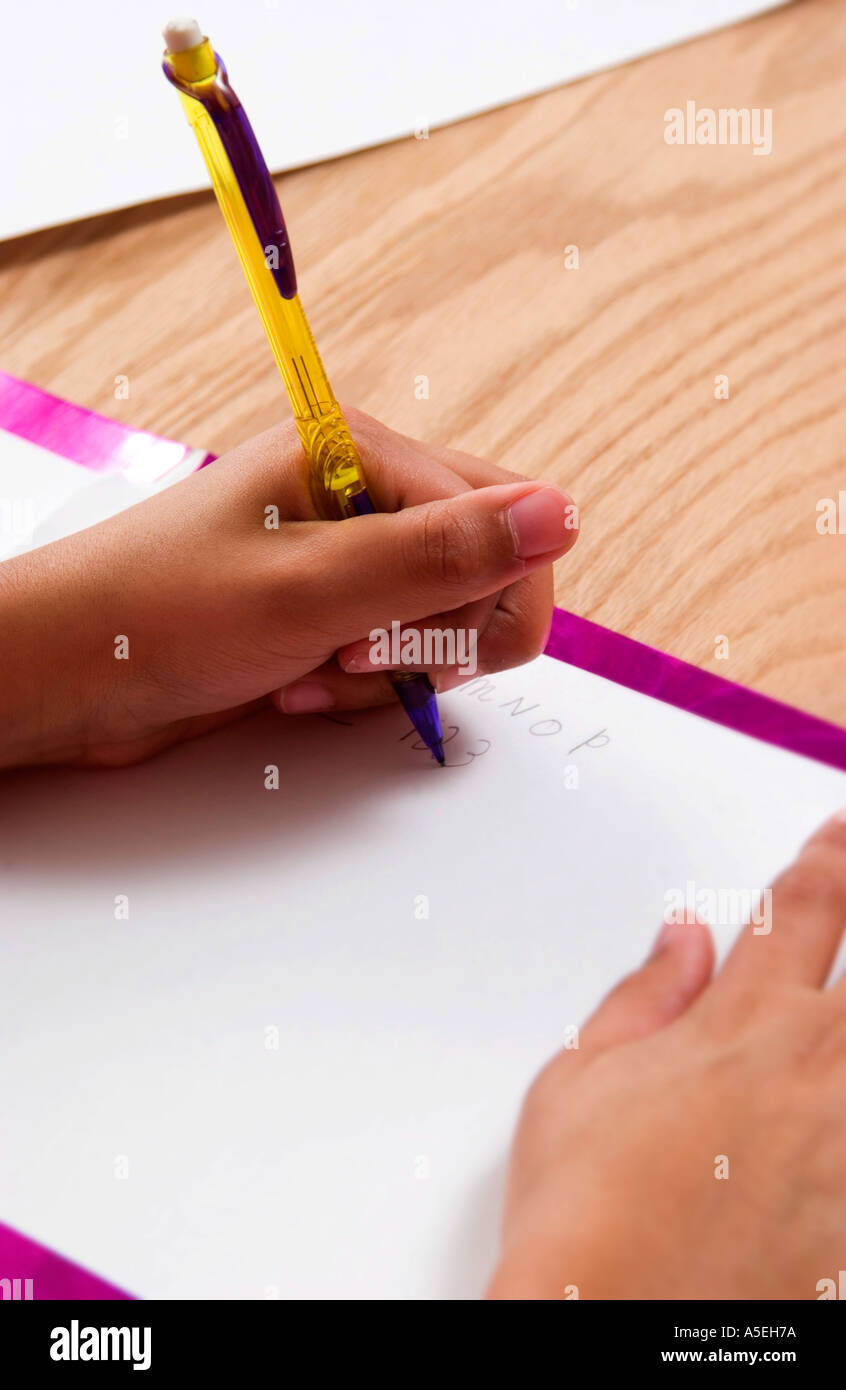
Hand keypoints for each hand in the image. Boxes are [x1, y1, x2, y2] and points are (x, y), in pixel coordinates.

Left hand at [0, 409, 577, 767]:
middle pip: (487, 573)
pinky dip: (361, 687)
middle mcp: (367, 496)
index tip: (387, 633)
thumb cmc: (162, 614)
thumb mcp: (313, 587)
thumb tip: (563, 513)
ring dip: (391, 672)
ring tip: (311, 670)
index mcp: (365, 452)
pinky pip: (399, 656)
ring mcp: (350, 557)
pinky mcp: (333, 612)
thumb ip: (442, 554)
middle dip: (436, 638)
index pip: (506, 525)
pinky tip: (296, 686)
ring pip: (446, 625)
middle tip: (356, 653)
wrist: (69, 676)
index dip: (471, 600)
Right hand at [489, 812, 845, 1299]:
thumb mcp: (582, 1076)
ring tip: (832, 1030)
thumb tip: (684, 939)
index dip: (831, 858)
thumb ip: (647, 994)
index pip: (807, 907)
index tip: (838, 836)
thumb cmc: (588, 1213)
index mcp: (748, 1024)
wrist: (614, 1326)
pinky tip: (832, 1121)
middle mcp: (821, 1074)